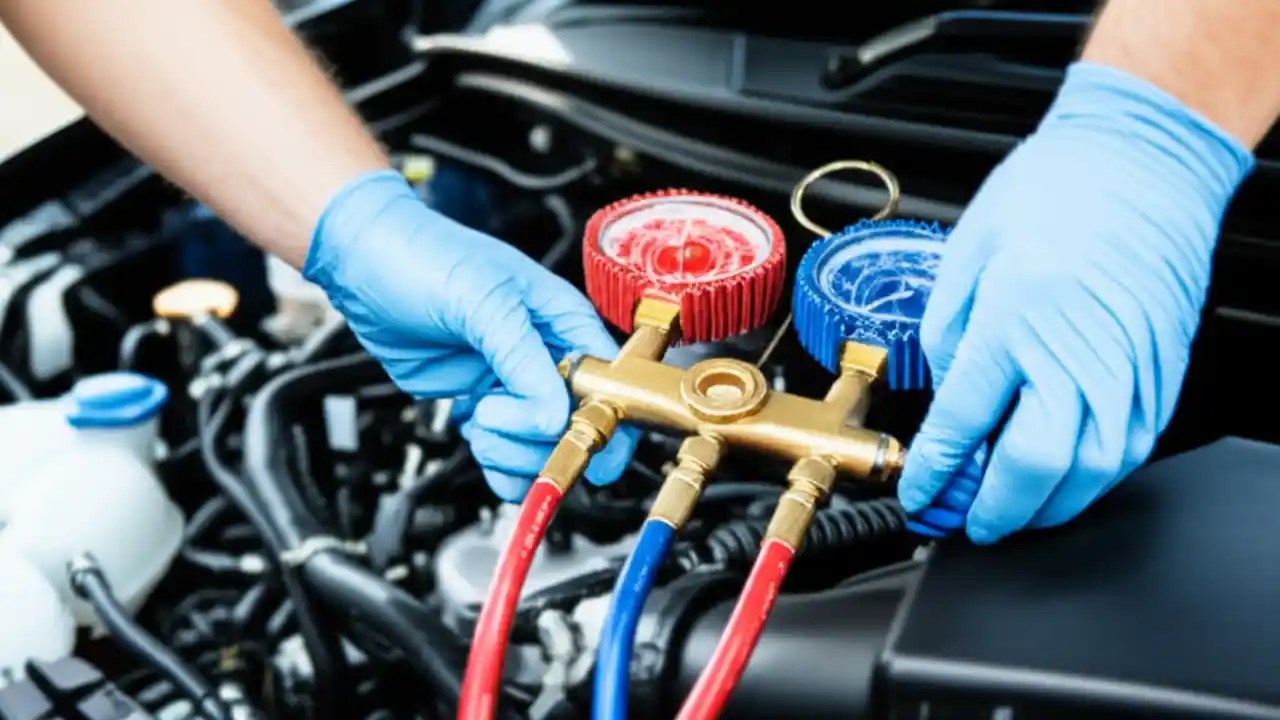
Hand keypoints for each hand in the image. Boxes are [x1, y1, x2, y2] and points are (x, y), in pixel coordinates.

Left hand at [304, 170, 635, 500]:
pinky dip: (498, 465)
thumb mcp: (481, 298)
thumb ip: (522, 357)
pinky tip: (480, 444)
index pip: (613, 383)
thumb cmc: (425, 256)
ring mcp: (517, 384)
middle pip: (578, 427)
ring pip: (543, 447)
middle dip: (540, 439)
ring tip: (478, 421)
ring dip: (512, 452)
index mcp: (566, 320)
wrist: (364, 264)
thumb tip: (555, 415)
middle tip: (497, 421)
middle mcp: (550, 355)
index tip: (570, 439)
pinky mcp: (486, 403)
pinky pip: (510, 453)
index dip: (602, 420)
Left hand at [898, 62, 1253, 542]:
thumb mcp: (967, 253)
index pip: (965, 422)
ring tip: (1009, 511)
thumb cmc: (1056, 189)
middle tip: (964, 520)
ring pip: (1090, 473)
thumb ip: (949, 336)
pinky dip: (1091, 478)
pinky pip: (1129, 449)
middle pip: (1035, 469)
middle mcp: (1078, 352)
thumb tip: (949, 399)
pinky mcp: (1161, 372)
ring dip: (1045, 507)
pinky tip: (1062, 479)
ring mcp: (1129, 367)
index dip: (935, 472)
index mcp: (1015, 318)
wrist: (1142, 159)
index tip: (919, 492)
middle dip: (993, 511)